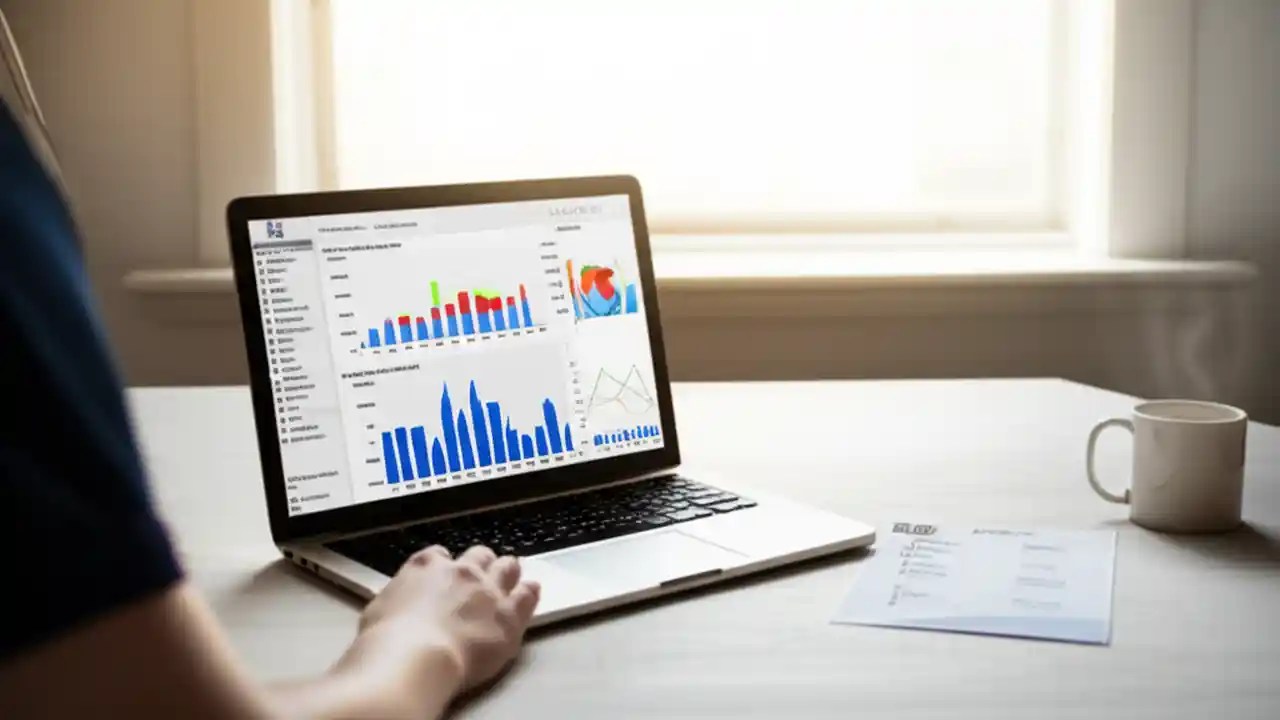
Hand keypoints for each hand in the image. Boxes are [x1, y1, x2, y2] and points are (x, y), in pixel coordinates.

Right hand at [353, 545, 540, 693]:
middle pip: (478, 556)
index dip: (444, 564)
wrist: (415, 656)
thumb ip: (398, 599)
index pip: (438, 556)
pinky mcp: (509, 614)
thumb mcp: (379, 609)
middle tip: (483, 570)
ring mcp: (488, 590)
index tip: (445, 570)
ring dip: (508, 570)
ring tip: (512, 571)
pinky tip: (532, 590)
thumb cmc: (389, 639)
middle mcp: (460, 572)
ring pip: (506, 568)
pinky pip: (526, 595)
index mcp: (425, 567)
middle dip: (481, 563)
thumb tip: (398, 605)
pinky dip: (529, 592)